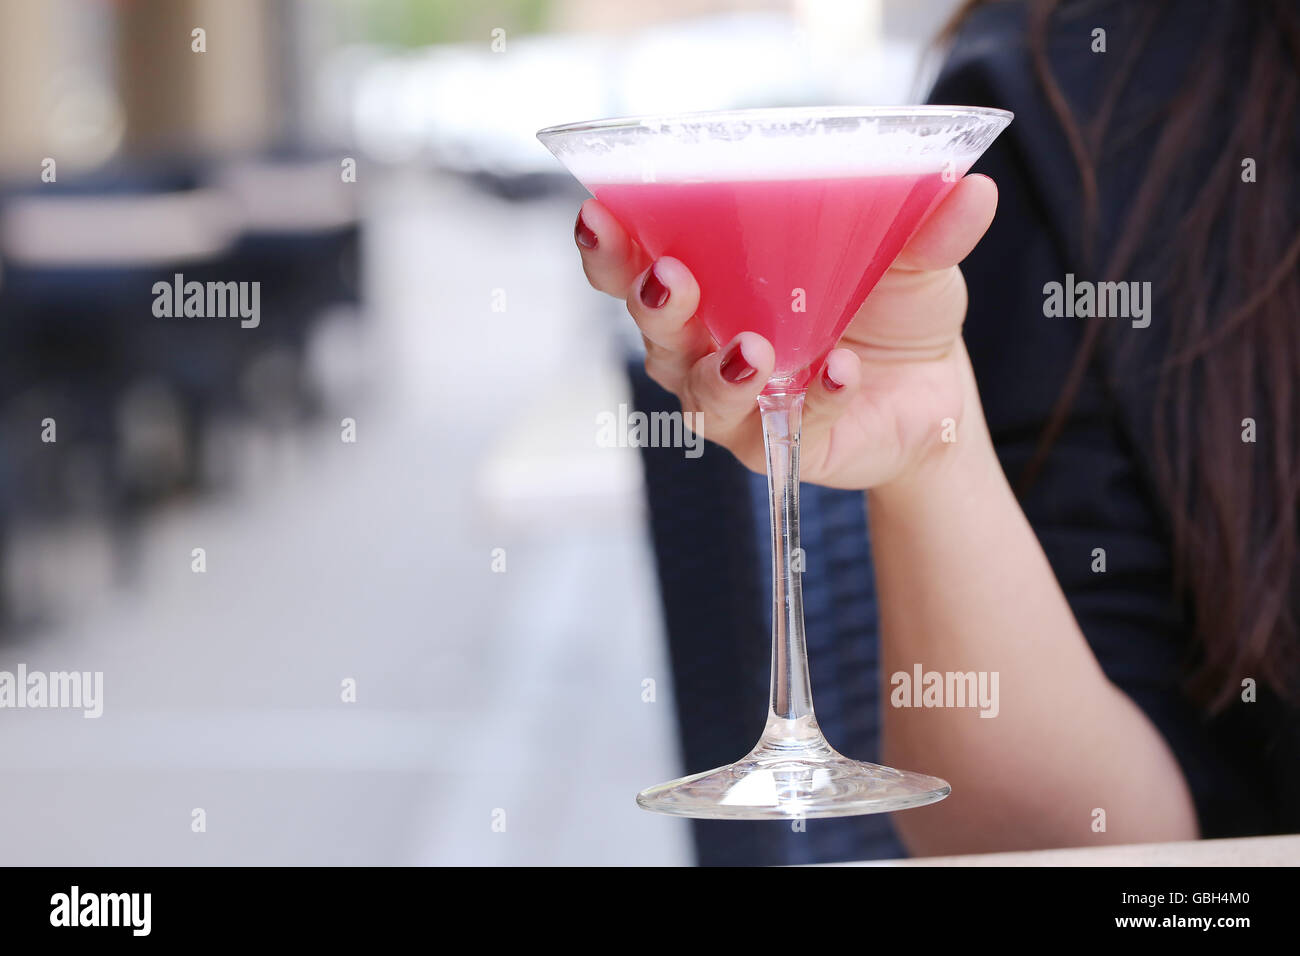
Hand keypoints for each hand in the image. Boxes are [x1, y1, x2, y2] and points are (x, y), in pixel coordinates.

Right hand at [572, 174, 998, 489]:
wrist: (935, 391)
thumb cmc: (893, 311)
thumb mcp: (912, 261)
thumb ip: (925, 229)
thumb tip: (971, 188)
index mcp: (716, 286)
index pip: (639, 265)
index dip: (610, 247)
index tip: (597, 213)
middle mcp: (709, 347)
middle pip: (655, 333)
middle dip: (653, 305)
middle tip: (669, 279)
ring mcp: (739, 404)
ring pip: (699, 395)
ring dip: (720, 371)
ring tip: (754, 348)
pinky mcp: (779, 448)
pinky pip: (780, 429)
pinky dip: (813, 398)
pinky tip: (841, 372)